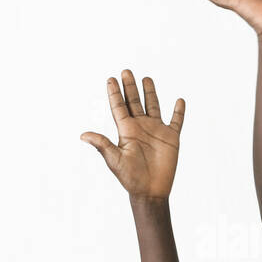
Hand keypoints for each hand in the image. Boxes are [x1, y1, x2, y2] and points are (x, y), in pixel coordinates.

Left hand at [80, 71, 184, 199]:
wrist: (150, 191)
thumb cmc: (131, 178)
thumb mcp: (114, 160)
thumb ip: (102, 145)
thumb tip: (83, 135)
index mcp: (126, 130)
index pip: (119, 107)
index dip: (115, 93)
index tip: (111, 79)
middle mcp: (140, 127)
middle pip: (134, 102)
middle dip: (130, 87)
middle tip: (126, 71)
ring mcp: (156, 131)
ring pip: (153, 106)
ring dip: (150, 93)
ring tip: (146, 78)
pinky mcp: (171, 138)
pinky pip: (176, 121)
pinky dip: (178, 112)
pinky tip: (179, 101)